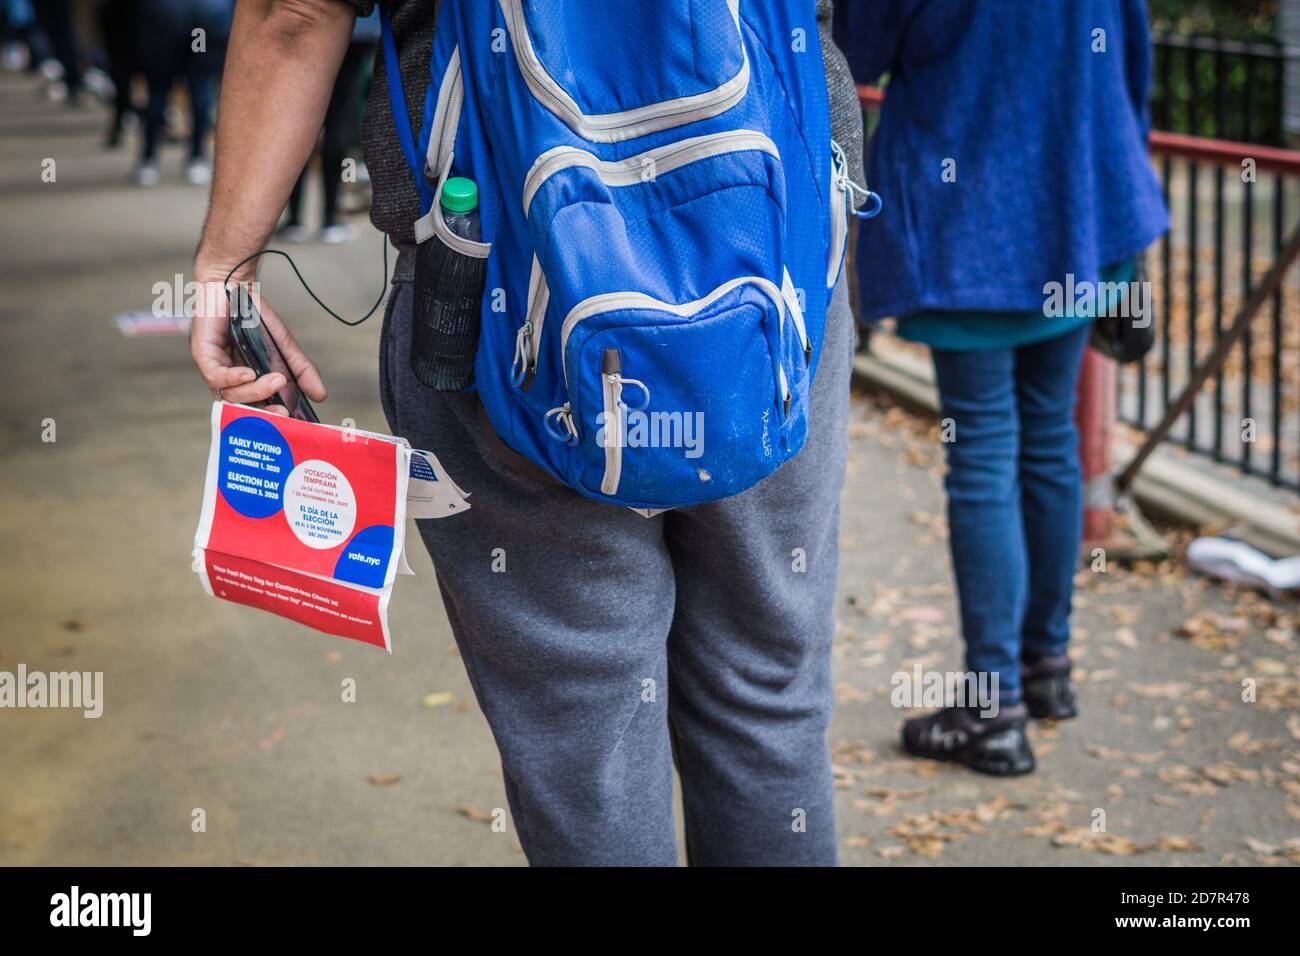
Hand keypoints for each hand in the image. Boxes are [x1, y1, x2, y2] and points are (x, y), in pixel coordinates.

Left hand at [189, 263, 326, 416]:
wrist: (235, 286)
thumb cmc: (255, 317)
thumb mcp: (285, 347)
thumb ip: (301, 371)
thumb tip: (321, 395)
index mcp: (246, 383)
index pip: (256, 410)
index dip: (271, 420)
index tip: (292, 422)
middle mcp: (228, 380)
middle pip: (240, 409)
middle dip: (261, 415)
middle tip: (282, 414)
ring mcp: (214, 368)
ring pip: (228, 395)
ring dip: (254, 391)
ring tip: (276, 381)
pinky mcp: (202, 354)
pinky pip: (216, 376)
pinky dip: (234, 378)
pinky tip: (250, 373)